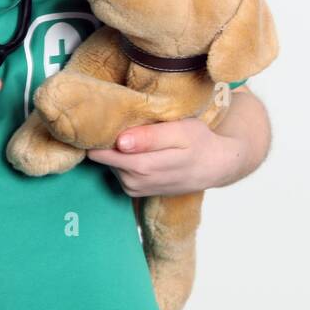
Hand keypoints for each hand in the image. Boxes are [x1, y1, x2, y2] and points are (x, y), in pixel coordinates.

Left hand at [87, 117, 239, 195]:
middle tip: (108, 118)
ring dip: (112, 148)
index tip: (96, 119)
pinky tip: (132, 146)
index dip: (97, 136)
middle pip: (103, 158)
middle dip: (103, 140)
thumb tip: (120, 142)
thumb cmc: (199, 142)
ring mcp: (134, 189)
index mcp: (146, 167)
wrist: (214, 166)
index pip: (105, 154)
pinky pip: (116, 170)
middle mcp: (136, 182)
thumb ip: (150, 137)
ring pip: (109, 164)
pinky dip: (119, 157)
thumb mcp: (181, 132)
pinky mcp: (134, 190)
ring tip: (126, 130)